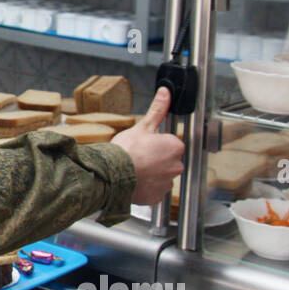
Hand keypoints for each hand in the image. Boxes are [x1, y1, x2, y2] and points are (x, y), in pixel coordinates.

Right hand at [111, 87, 186, 206]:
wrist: (112, 176)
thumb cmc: (126, 151)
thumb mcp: (142, 126)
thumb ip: (157, 110)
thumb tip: (165, 93)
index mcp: (175, 147)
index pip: (171, 143)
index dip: (157, 142)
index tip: (146, 144)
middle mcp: (176, 166)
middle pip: (168, 160)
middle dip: (157, 158)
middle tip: (139, 156)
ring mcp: (167, 183)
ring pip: (161, 175)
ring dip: (152, 173)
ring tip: (135, 169)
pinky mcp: (157, 197)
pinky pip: (154, 190)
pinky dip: (147, 186)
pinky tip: (135, 180)